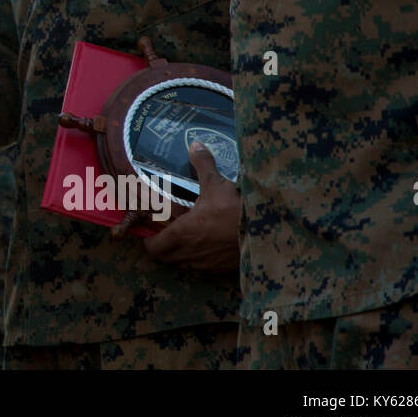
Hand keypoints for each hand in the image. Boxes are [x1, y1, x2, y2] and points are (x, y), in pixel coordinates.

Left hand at [141, 142, 239, 272]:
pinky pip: (204, 271)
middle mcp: (190, 254)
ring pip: (185, 266)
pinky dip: (201, 263)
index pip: (153, 248)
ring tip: (188, 241)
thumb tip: (195, 144)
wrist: (268, 233)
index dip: (149, 241)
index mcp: (181, 234)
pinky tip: (209, 249)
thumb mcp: (217, 184)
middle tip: (168, 234)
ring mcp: (207, 266)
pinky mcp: (223, 271)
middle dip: (164, 248)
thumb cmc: (235, 209)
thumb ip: (202, 165)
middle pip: (166, 258)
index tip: (151, 232)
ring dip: (182, 256)